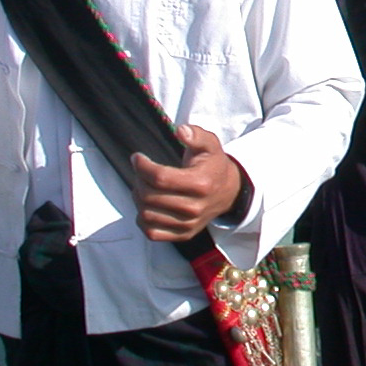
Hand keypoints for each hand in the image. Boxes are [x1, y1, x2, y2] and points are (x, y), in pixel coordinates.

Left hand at [132, 124, 244, 241]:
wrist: (228, 192)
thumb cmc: (213, 166)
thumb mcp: (210, 145)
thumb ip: (196, 135)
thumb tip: (181, 130)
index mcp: (201, 184)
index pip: (160, 178)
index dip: (142, 166)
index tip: (138, 158)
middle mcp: (194, 208)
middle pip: (150, 196)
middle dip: (139, 180)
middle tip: (141, 171)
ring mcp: (188, 224)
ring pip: (146, 215)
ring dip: (139, 199)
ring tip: (144, 186)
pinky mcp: (182, 235)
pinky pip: (152, 233)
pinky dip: (143, 220)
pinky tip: (148, 205)